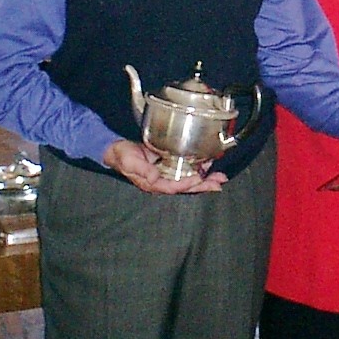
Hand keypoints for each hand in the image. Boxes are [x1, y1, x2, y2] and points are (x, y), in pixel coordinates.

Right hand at [102, 140, 226, 194]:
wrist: (117, 151)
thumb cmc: (122, 157)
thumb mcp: (130, 162)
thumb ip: (142, 170)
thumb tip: (155, 177)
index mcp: (153, 183)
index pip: (173, 187)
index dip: (186, 184)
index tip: (198, 180)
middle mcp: (162, 181)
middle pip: (186, 187)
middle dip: (203, 186)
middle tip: (219, 183)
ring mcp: (166, 174)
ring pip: (189, 180)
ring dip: (205, 180)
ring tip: (220, 178)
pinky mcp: (168, 166)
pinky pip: (186, 171)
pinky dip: (198, 170)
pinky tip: (208, 167)